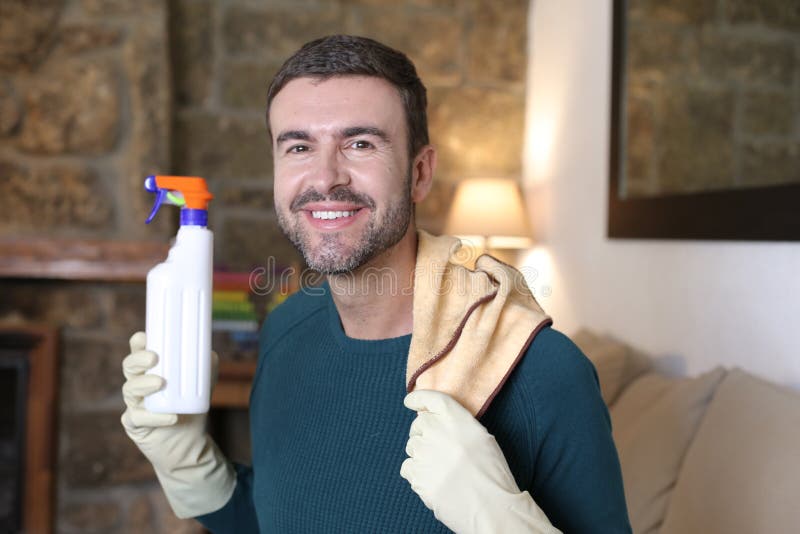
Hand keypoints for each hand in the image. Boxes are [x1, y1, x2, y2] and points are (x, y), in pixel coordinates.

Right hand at [121, 331, 234, 517]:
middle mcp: (138, 384)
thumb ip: (205, 367)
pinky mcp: (135, 425)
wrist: (188, 443)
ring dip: (143, 384)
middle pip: (129, 367)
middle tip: (153, 357)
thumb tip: (210, 353)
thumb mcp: (202, 385)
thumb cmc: (190, 408)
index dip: (138, 342)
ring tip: (160, 382)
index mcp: (151, 370)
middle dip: (138, 359)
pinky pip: (138, 418)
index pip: (138, 351)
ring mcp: (134, 404)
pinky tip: (171, 417)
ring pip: (129, 390)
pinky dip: (154, 417)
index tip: (145, 337)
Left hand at [401, 389, 560, 533]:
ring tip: (442, 468)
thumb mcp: (482, 438)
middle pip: (419, 425)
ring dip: (421, 454)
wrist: (491, 508)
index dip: (418, 398)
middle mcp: (439, 432)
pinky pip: (407, 467)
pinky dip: (416, 472)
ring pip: (412, 446)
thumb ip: (458, 425)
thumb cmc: (492, 475)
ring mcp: (425, 454)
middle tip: (439, 449)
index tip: (410, 401)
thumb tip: (436, 422)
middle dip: (424, 433)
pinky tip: (434, 479)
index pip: (432, 399)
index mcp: (458, 420)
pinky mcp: (417, 476)